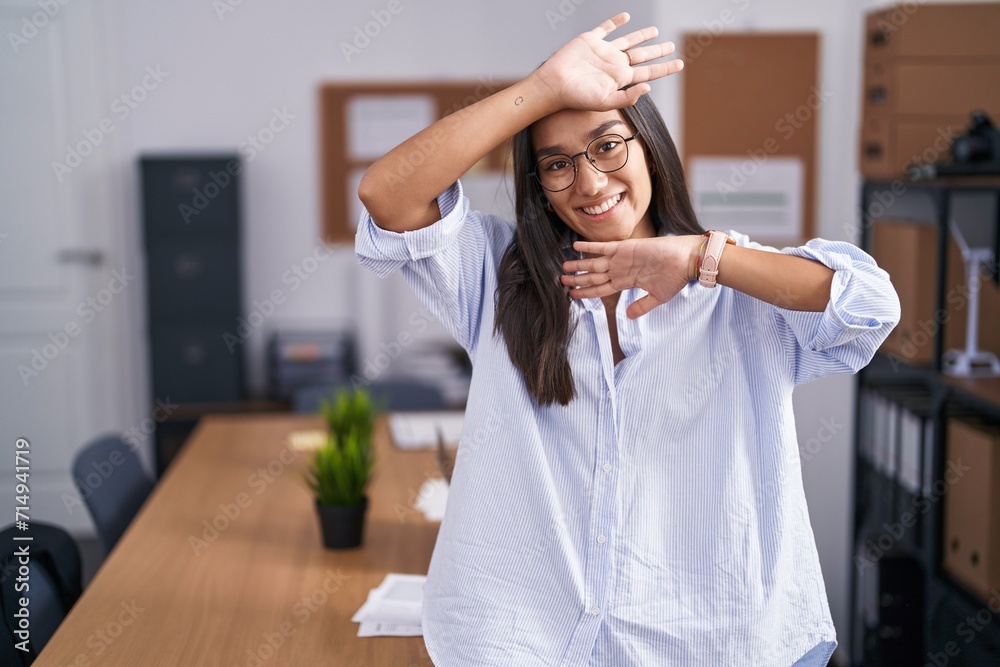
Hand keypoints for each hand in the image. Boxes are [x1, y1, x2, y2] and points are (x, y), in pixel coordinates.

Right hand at [533, 12, 682, 111]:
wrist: (554, 84)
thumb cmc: (577, 97)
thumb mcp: (605, 102)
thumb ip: (627, 97)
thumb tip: (649, 88)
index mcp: (620, 78)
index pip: (648, 72)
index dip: (665, 68)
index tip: (680, 64)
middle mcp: (615, 64)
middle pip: (642, 55)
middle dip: (658, 51)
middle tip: (672, 46)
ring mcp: (604, 51)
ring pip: (629, 40)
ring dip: (642, 35)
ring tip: (655, 31)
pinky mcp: (591, 40)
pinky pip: (606, 28)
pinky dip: (616, 21)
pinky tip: (626, 17)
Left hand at [561, 236, 701, 318]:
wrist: (685, 261)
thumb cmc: (674, 278)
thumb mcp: (657, 298)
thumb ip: (641, 307)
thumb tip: (627, 317)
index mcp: (626, 282)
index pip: (601, 289)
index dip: (586, 292)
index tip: (572, 295)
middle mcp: (620, 270)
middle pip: (593, 276)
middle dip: (577, 279)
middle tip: (561, 280)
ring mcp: (621, 259)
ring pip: (594, 263)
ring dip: (578, 265)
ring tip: (564, 266)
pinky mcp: (625, 247)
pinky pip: (603, 247)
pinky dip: (589, 246)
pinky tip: (576, 246)